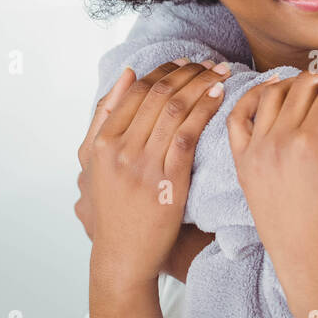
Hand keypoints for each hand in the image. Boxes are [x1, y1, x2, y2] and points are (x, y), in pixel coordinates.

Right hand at [87, 59, 230, 291]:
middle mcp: (120, 150)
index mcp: (101, 142)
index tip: (186, 62)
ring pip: (175, 110)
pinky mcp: (167, 182)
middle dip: (188, 72)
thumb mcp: (94, 162)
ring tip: (222, 73)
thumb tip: (127, 74)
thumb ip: (106, 117)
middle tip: (211, 63)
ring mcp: (143, 166)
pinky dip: (206, 110)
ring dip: (203, 84)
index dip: (164, 71)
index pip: (135, 91)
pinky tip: (220, 96)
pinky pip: (189, 134)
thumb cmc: (113, 209)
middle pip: (158, 95)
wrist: (123, 255)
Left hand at [228, 73, 317, 282]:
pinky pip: (239, 119)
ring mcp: (255, 152)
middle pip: (300, 88)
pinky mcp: (243, 165)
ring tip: (315, 90)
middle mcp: (277, 142)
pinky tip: (269, 93)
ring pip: (271, 95)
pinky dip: (251, 99)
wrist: (312, 267)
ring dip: (293, 84)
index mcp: (309, 144)